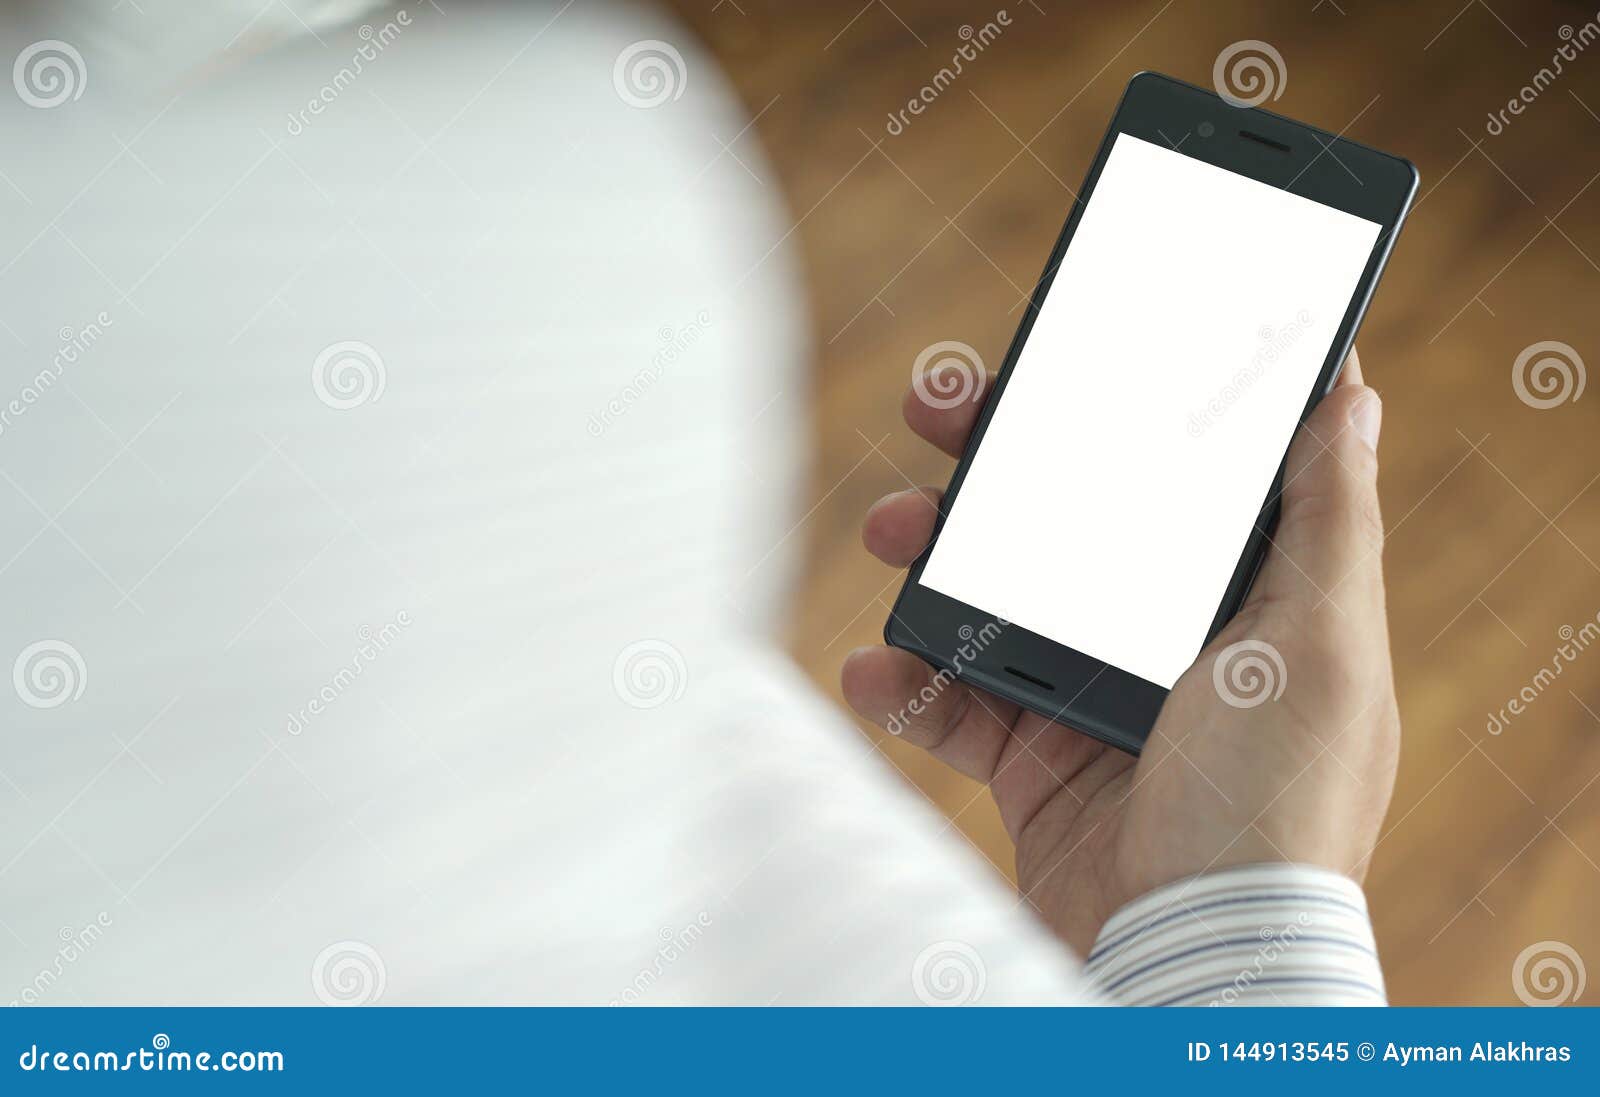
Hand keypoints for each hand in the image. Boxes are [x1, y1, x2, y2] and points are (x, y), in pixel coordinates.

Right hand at [842, 351, 1400, 951]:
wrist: (1193, 959)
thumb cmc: (1277, 807)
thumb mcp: (1319, 649)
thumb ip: (1328, 521)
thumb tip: (1352, 395)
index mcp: (1247, 603)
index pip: (1182, 478)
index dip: (1124, 408)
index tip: (1062, 353)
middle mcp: (1171, 643)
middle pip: (1073, 523)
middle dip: (1000, 463)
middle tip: (937, 409)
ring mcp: (1097, 701)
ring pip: (1000, 599)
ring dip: (934, 558)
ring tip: (887, 533)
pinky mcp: (1035, 763)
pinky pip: (956, 704)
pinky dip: (905, 683)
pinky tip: (868, 666)